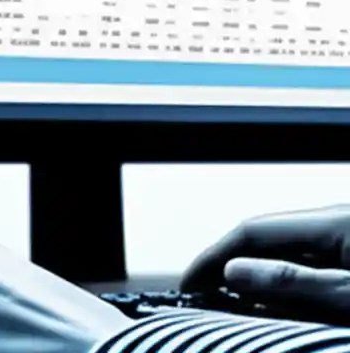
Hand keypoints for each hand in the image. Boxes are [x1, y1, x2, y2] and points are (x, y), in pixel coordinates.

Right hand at [181, 205, 349, 311]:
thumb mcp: (346, 293)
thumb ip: (291, 280)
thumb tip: (230, 271)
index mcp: (333, 221)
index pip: (254, 230)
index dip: (215, 256)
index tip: (189, 284)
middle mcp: (336, 222)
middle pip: (267, 239)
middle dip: (230, 266)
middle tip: (200, 295)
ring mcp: (346, 238)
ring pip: (287, 253)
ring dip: (256, 277)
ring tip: (227, 302)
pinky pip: (309, 265)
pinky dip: (284, 283)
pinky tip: (271, 302)